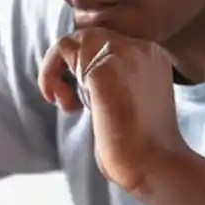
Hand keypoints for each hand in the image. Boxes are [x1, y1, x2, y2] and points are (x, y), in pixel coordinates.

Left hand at [38, 27, 192, 195]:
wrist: (155, 166)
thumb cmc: (141, 149)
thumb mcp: (131, 104)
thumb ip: (115, 84)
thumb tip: (82, 80)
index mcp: (152, 57)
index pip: (109, 46)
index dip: (87, 70)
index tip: (84, 103)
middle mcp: (142, 49)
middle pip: (90, 38)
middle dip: (72, 68)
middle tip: (70, 104)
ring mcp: (124, 55)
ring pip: (74, 40)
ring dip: (58, 70)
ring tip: (65, 104)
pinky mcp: (103, 69)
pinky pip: (61, 50)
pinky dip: (50, 73)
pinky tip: (61, 103)